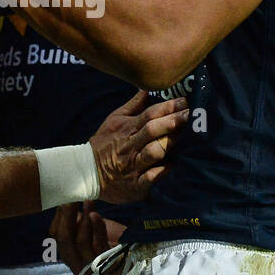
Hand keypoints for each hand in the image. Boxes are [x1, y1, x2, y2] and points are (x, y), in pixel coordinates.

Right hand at [49, 200, 126, 274]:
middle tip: (72, 199)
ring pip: (81, 241)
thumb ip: (74, 220)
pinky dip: (96, 228)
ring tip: (87, 201)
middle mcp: (76, 264)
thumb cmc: (109, 240)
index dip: (59, 216)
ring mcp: (91, 266)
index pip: (55, 236)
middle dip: (67, 216)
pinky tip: (95, 214)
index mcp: (68, 255)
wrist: (132, 255)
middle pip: (64, 240)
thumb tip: (63, 200)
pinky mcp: (107, 264)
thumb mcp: (87, 229)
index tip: (65, 198)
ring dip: (84, 219)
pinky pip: (99, 244)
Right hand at [89, 90, 187, 206]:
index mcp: (127, 129)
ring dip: (168, 144)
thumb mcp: (115, 120)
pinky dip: (161, 171)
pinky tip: (172, 164)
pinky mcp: (135, 185)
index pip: (149, 114)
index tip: (184, 100)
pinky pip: (150, 177)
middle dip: (172, 121)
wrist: (86, 172)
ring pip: (153, 152)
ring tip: (182, 138)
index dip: (167, 107)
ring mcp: (133, 166)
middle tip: (189, 114)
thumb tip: (148, 88)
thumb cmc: (104, 143)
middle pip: (152, 131)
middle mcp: (131, 146)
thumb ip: (134, 105)